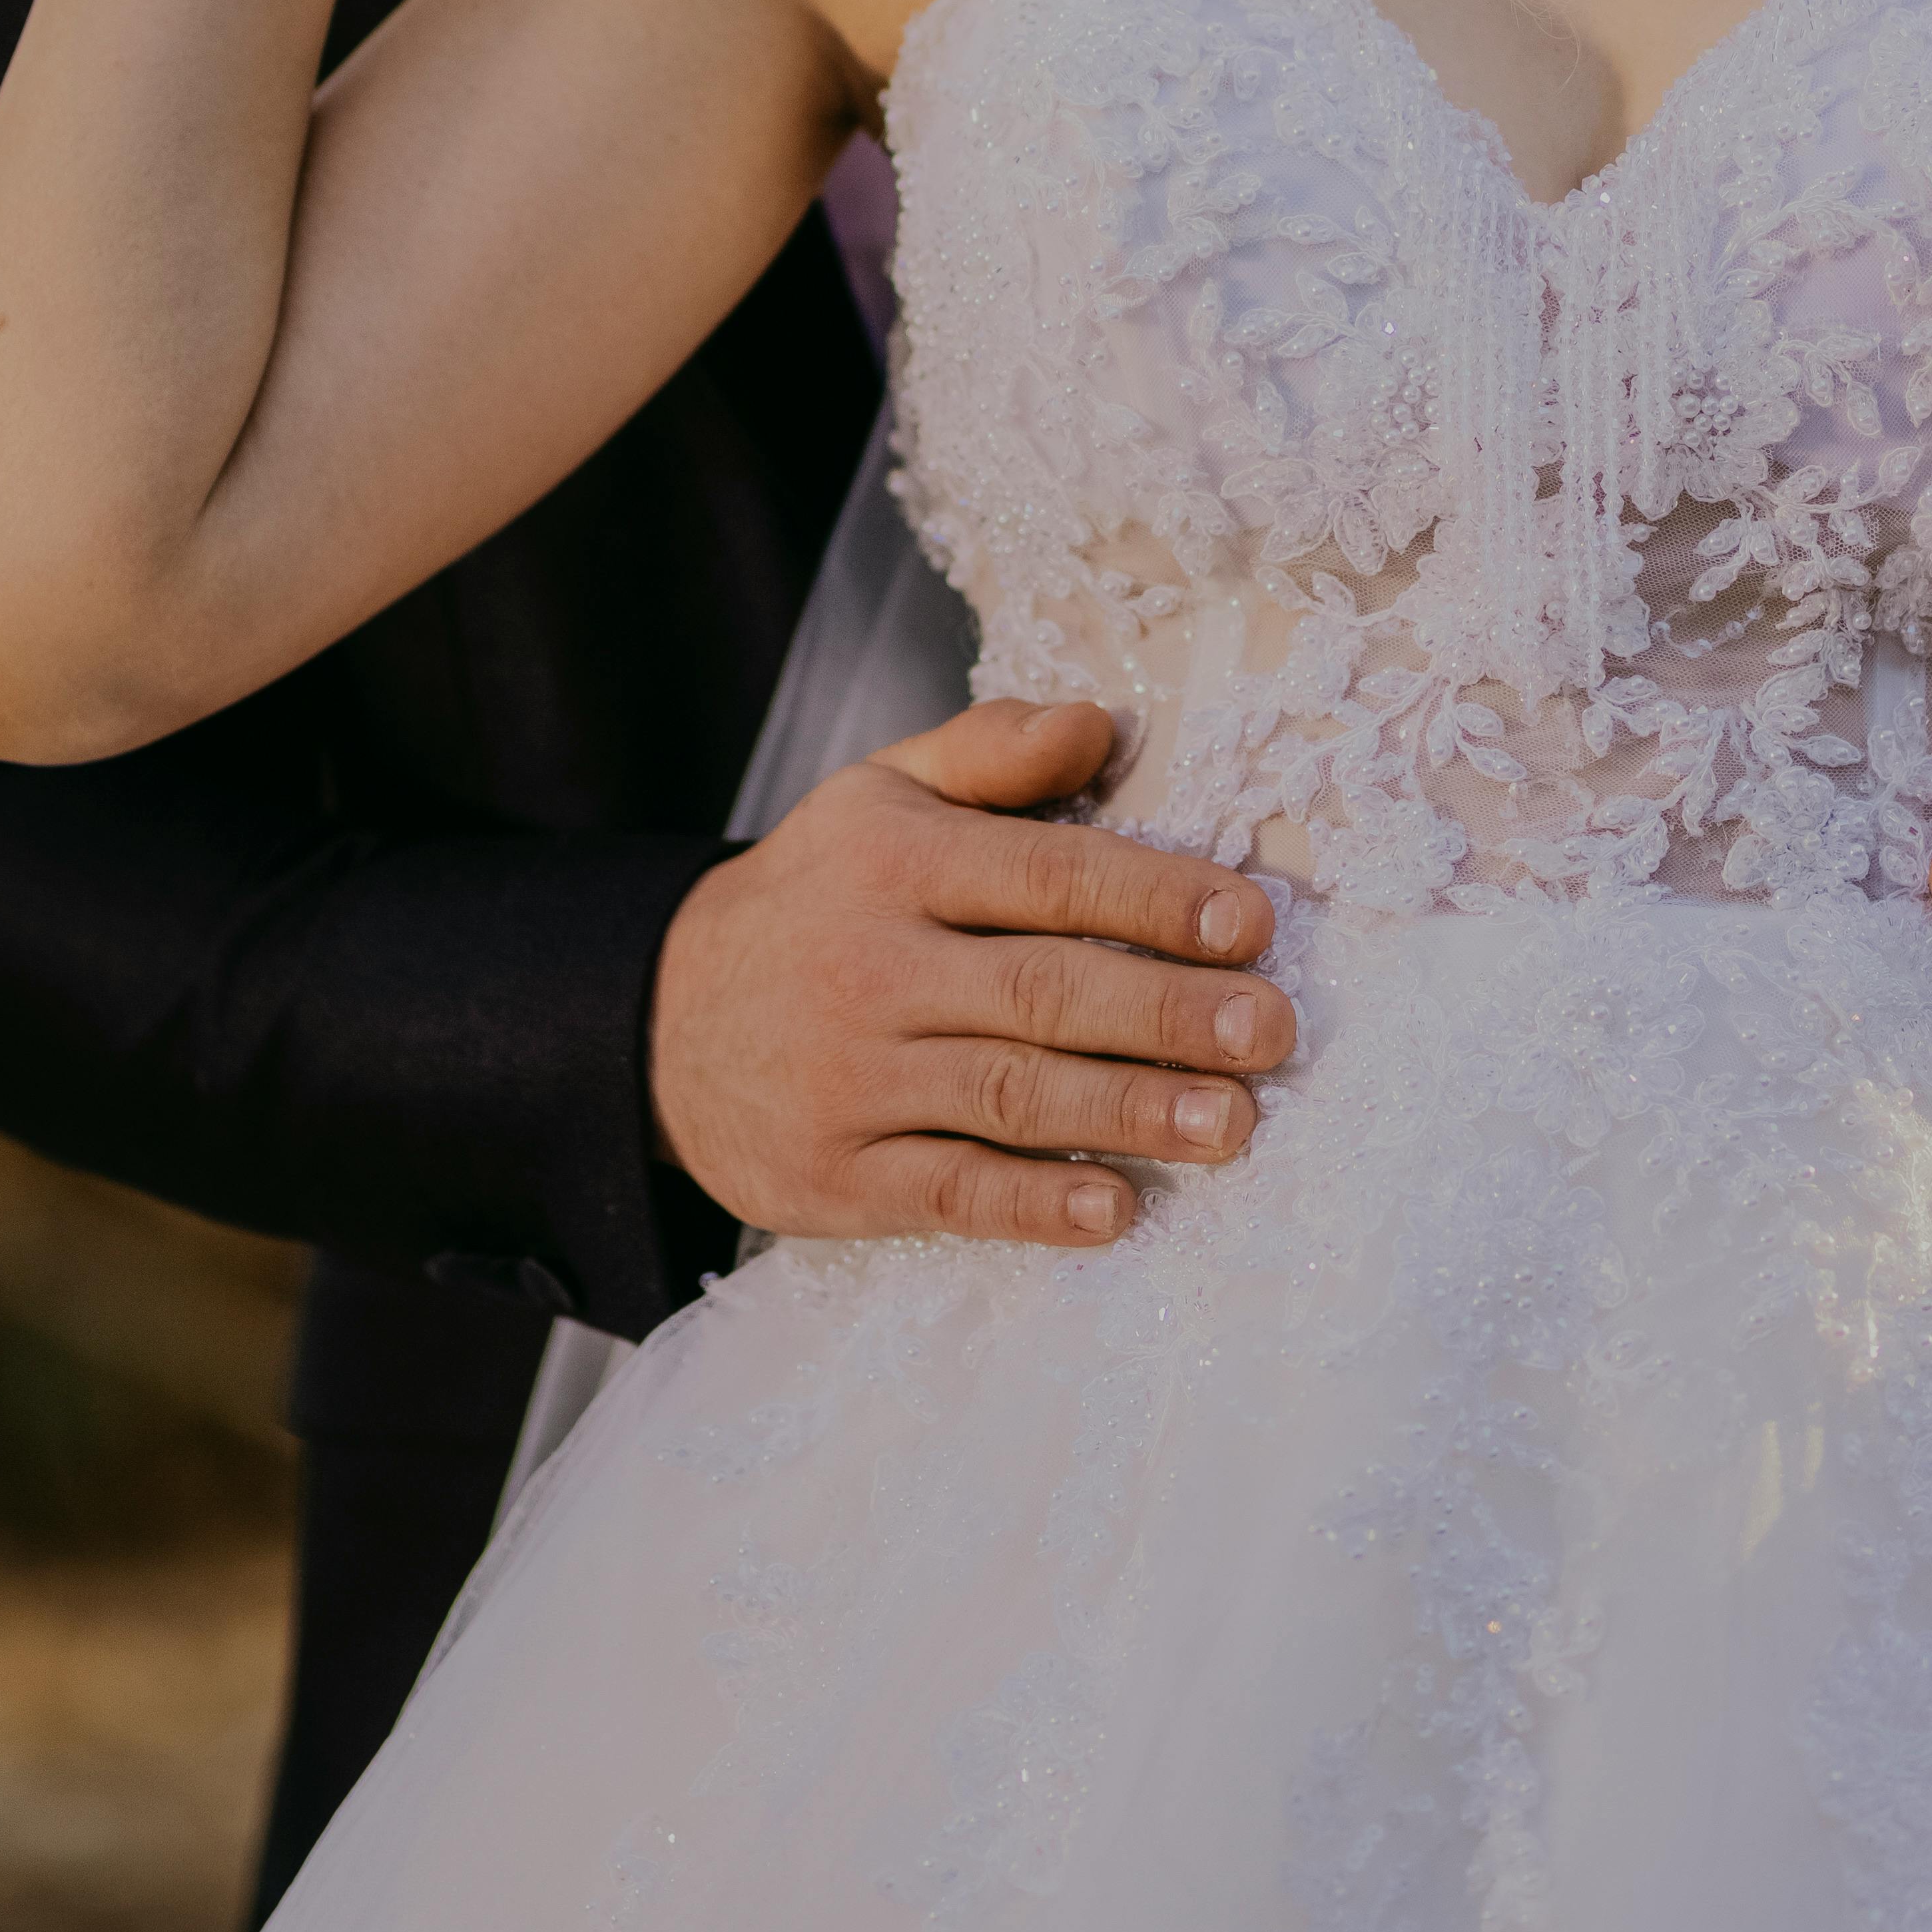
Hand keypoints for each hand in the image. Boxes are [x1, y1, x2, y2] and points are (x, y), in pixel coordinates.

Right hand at [646, 700, 1296, 1248]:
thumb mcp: (879, 795)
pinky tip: (1114, 1208)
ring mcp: (853, 1080)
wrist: (658, 1019)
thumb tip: (1103, 722)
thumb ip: (991, 751)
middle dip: (1169, 1013)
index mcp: (897, 862)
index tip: (1252, 923)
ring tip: (1233, 1123)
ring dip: (1130, 1113)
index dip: (1154, 896)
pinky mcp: (835, 1177)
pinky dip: (1034, 1205)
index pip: (1046, 874)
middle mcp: (875, 968)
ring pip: (1012, 1096)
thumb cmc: (817, 896)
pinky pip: (949, 1193)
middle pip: (1045, 992)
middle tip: (1273, 1032)